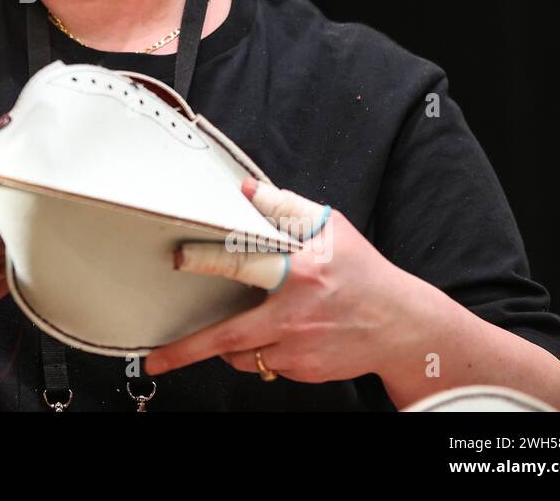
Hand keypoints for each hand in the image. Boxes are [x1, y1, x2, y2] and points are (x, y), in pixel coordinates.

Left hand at [144, 177, 416, 383]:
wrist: (402, 328)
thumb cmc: (364, 274)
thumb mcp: (331, 229)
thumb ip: (286, 208)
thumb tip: (247, 190)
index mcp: (300, 272)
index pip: (245, 262)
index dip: (209, 258)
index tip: (179, 259)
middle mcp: (294, 315)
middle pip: (229, 336)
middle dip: (187, 350)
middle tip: (157, 359)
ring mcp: (297, 349)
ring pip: (243, 352)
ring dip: (231, 342)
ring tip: (244, 321)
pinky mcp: (302, 370)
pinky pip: (265, 362)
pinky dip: (260, 350)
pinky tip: (278, 333)